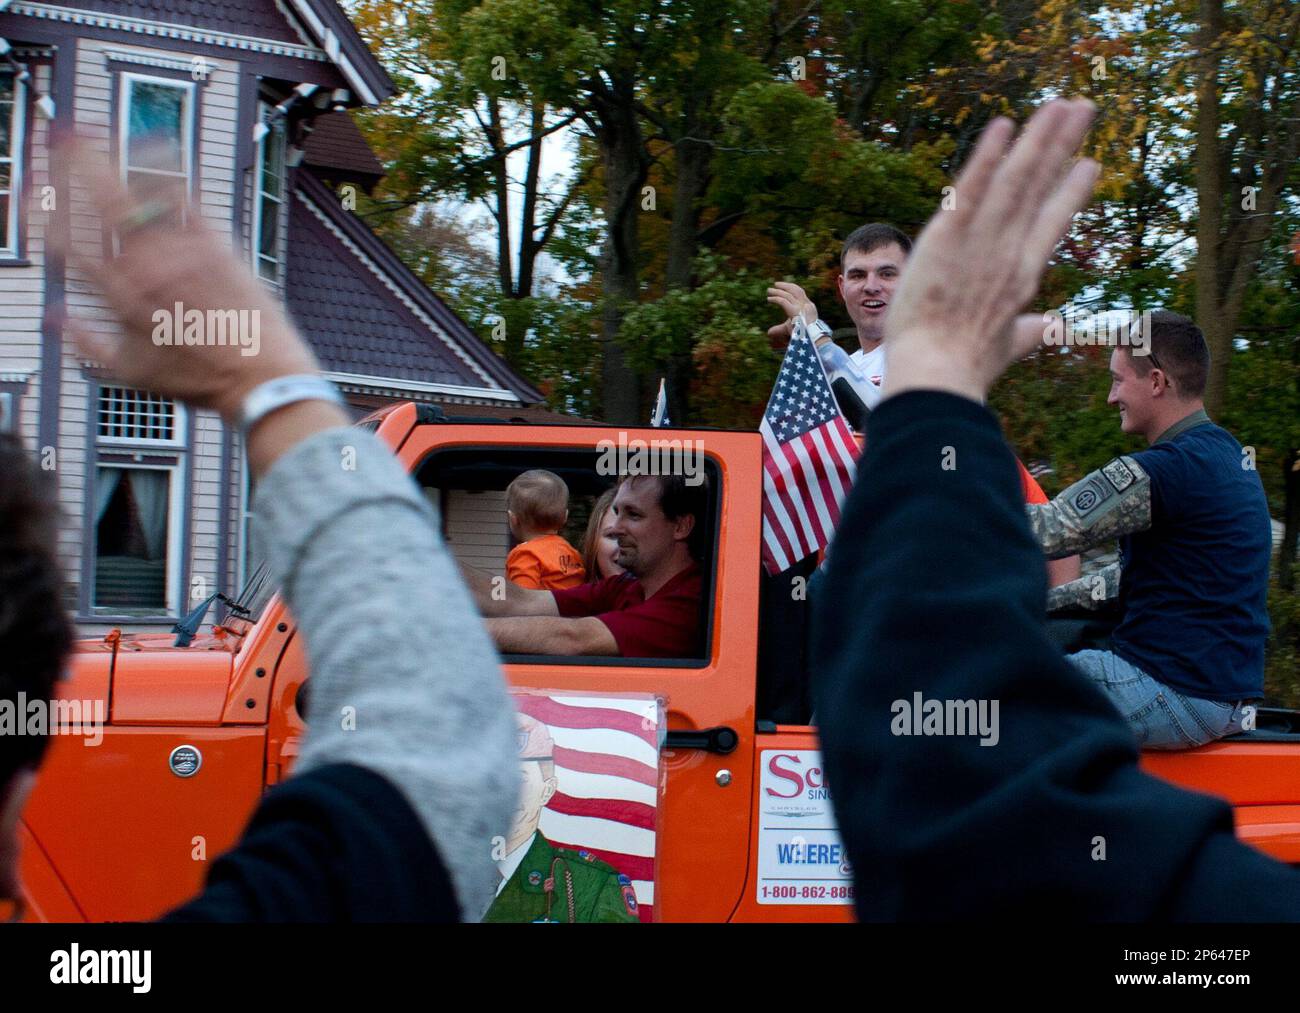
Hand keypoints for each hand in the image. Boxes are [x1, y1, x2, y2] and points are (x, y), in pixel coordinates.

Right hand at [48, 138, 320, 423]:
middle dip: (73, 166)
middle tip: (57, 138)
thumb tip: (53, 318)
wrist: (261, 377)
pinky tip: (154, 142)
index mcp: (118, 297)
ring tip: (91, 130)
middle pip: (99, 203)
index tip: (29, 195)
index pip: (67, 245)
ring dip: (112, 156)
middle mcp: (147, 267)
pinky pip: (187, 193)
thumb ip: (84, 342)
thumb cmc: (201, 380)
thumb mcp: (131, 372)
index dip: (43, 216)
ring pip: (140, 190)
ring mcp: (183, 251)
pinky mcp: (218, 244)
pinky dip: (167, 164)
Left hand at [766, 281, 817, 340]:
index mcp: (809, 307)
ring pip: (788, 295)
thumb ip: (780, 329)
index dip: (791, 289)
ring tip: (769, 290)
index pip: (800, 294)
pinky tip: (769, 299)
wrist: (810, 341)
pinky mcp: (795, 311)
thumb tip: (768, 332)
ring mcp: (801, 307)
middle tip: (776, 284)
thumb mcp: (790, 330)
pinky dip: (775, 299)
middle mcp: (806, 305)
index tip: (783, 288)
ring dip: (778, 291)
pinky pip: (783, 301)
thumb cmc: (802, 337)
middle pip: (796, 290)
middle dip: (785, 286)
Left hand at [882, 99, 1099, 402]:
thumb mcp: (1005, 348)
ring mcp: (982, 241)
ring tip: (1059, 103)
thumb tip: (1049, 327)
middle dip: (1062, 145)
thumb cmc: (965, 367)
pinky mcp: (949, 236)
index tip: (1088, 164)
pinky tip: (1003, 125)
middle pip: (1039, 188)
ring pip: (1015, 178)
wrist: (936, 373)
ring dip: (1038, 138)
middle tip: (1083, 108)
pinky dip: (987, 156)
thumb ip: (1030, 332)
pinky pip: (971, 187)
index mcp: (1023, 276)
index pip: (1051, 223)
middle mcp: (1010, 251)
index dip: (1069, 192)